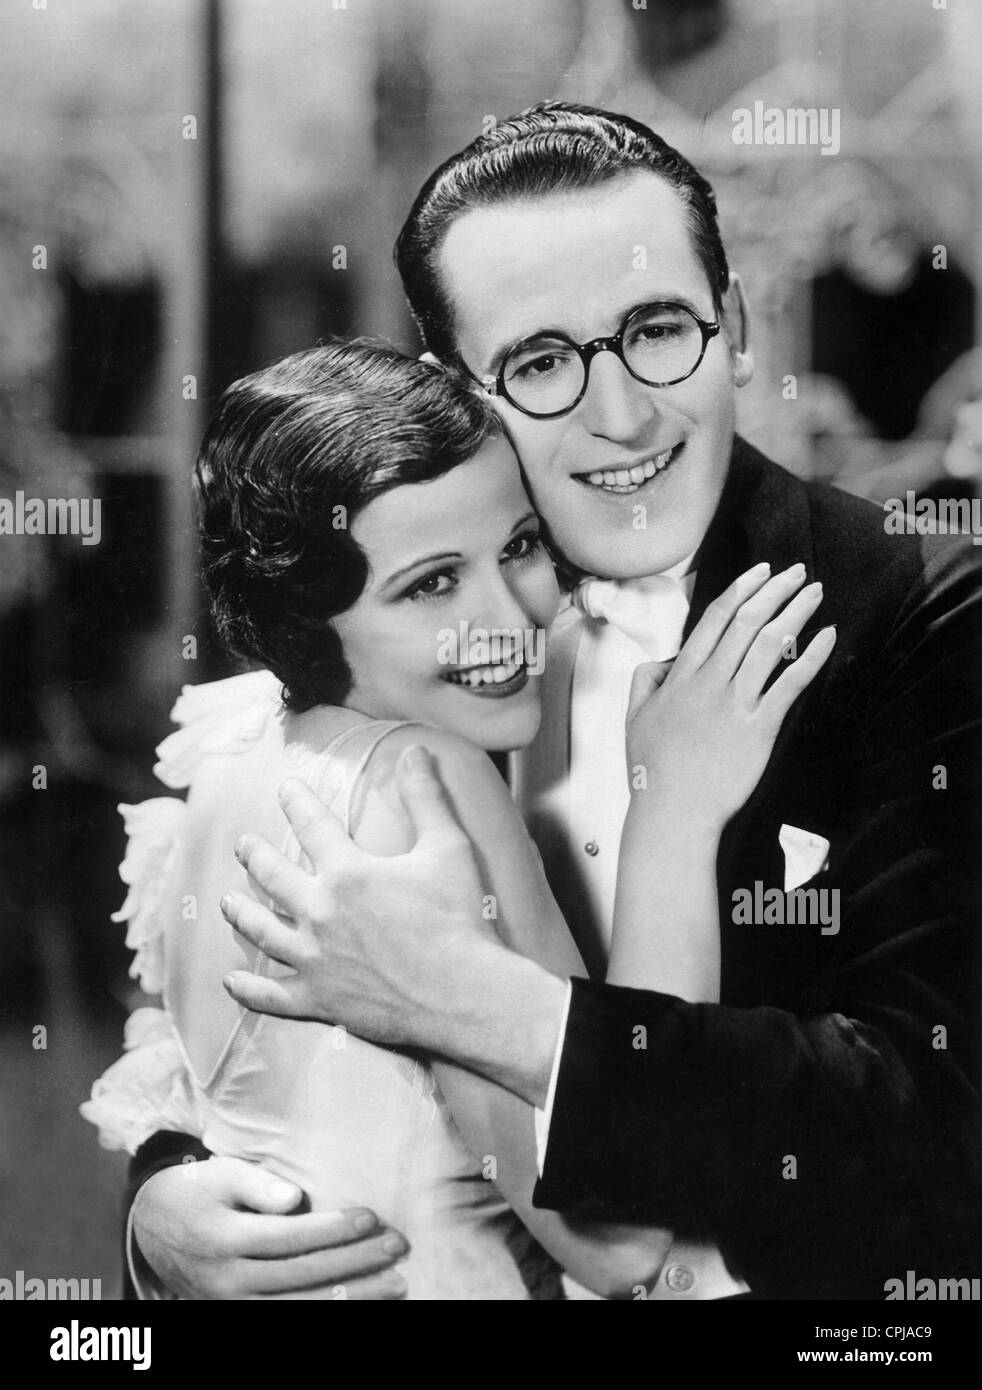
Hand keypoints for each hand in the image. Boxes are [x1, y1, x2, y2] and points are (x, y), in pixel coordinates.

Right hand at [131, 1155, 407, 1299]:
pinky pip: (284, 1321)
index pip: (288, 1238)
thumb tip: (296, 1199)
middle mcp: (227, 1280)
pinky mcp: (235, 1315)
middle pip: (300, 1275)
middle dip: (353, 1263)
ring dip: (349, 1298)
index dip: (331, 1229)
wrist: (153, 1227)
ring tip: (392, 1284)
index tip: (370, 1217)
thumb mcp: (221, 1174)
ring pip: (296, 1309)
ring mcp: (230, 1304)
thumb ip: (258, 1186)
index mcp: (223, 1239)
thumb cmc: (200, 1190)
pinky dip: (323, 1315)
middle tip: (395, 1246)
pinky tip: (358, 1305)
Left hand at [221, 747, 499, 1048]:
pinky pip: (272, 995)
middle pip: (273, 877)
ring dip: (241, 913)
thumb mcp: (448, 847)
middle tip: (242, 845)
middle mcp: (320, 912)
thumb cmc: (458, 919)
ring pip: (262, 931)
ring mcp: (314, 959)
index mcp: (348, 872)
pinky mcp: (319, 998)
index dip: (297, 801)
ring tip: (226, 902)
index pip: (313, 825)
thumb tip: (415, 752)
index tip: (285, 788)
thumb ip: (426, 797)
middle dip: (254, 856)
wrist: (461, 994)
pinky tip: (231, 982)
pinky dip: (249, 989)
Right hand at [626, 561, 834, 832]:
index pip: (714, 620)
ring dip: (796, 612)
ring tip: (815, 593)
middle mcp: (709, 683)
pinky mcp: (759, 729)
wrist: (672, 813)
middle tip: (797, 573)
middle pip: (747, 623)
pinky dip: (812, 657)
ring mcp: (735, 704)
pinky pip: (790, 684)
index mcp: (680, 677)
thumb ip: (644, 682)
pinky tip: (827, 638)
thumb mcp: (633, 719)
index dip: (741, 590)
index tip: (760, 572)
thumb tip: (660, 662)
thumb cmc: (652, 772)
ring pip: (770, 644)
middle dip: (775, 591)